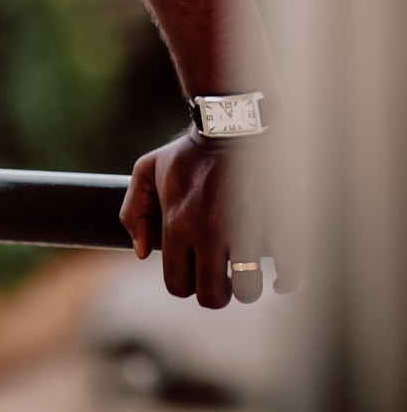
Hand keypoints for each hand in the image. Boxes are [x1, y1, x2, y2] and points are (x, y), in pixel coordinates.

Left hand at [121, 130, 298, 306]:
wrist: (231, 127)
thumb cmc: (188, 153)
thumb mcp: (146, 171)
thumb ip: (134, 213)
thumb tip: (142, 254)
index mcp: (177, 224)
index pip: (178, 285)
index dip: (187, 284)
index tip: (194, 271)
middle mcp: (209, 232)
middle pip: (213, 296)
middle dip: (217, 292)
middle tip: (221, 275)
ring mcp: (245, 229)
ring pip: (248, 291)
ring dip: (247, 288)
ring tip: (245, 272)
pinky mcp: (277, 222)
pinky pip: (288, 271)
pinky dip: (285, 282)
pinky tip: (277, 278)